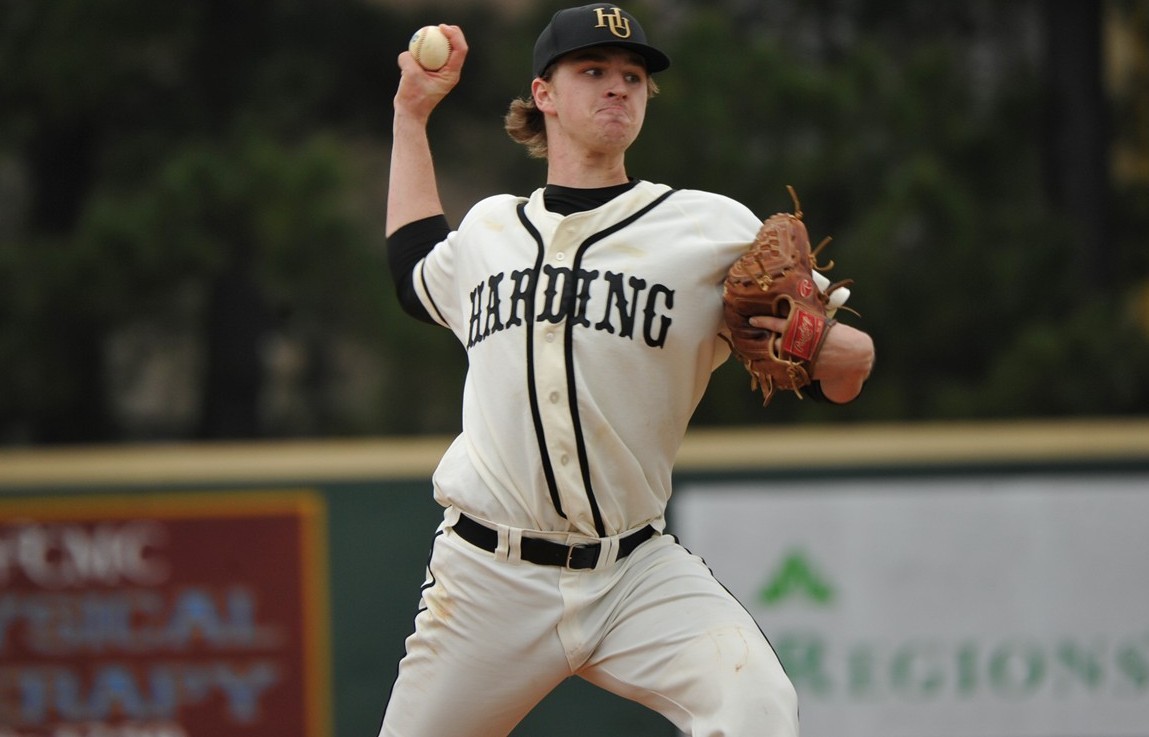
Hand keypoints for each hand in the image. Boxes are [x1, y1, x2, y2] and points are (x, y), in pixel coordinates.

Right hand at [394, 25, 468, 122]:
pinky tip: (415, 50)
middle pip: (456, 47)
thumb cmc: (413, 98)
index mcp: (451, 74)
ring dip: (437, 41)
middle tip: (438, 26)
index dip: (454, 35)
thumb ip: (409, 60)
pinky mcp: (431, 72)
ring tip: (426, 35)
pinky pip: (431, 56)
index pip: (460, 50)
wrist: (410, 113)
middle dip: (450, 33)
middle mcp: (449, 72)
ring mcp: (441, 72)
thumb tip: (408, 52)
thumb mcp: (410, 77)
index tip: (441, 28)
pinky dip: (424, 50)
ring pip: (444, 51)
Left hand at [749, 316, 874, 402]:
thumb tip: (786, 305)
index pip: (780, 324)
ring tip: (751, 352)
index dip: (764, 321)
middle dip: (759, 342)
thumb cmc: (834, 334)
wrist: (853, 356)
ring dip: (762, 356)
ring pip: (776, 358)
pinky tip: (763, 366)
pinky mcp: (803, 372)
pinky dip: (773, 369)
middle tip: (745, 338)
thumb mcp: (820, 321)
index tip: (752, 320)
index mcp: (806, 327)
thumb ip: (803, 317)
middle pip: (773, 343)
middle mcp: (802, 343)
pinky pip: (784, 370)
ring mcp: (802, 359)